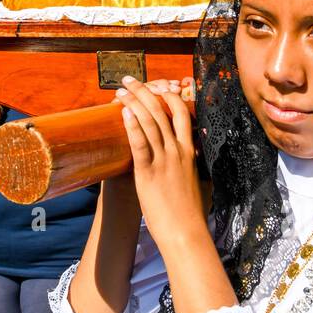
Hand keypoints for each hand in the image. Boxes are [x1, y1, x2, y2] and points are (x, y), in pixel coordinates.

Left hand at [114, 76, 205, 253]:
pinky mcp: (149, 173)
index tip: (155, 85)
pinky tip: (124, 113)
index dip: (167, 95)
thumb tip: (181, 156)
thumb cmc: (188, 211)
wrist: (186, 232)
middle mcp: (178, 150)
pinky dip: (132, 126)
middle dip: (144, 91)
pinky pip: (140, 144)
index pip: (181, 112)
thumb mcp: (192, 179)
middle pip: (162, 110)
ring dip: (133, 102)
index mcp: (189, 150)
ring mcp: (164, 161)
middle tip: (128, 80)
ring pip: (150, 122)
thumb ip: (186, 164)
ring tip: (120, 91)